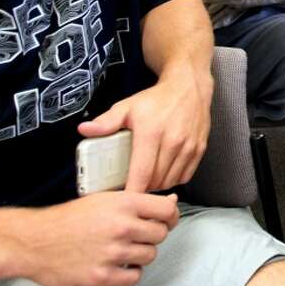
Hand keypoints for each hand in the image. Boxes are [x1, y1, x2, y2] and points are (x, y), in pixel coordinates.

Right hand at [20, 192, 179, 285]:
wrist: (34, 241)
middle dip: (151, 236)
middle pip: (161, 234)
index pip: (167, 210)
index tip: (165, 221)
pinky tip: (117, 265)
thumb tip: (172, 202)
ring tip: (122, 250)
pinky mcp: (102, 276)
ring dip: (140, 254)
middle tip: (135, 236)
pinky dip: (129, 273)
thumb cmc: (68, 219)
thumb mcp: (104, 199)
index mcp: (124, 203)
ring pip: (150, 255)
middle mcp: (121, 227)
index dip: (170, 216)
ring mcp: (112, 252)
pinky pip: (134, 277)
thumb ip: (138, 202)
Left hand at [78, 65, 211, 192]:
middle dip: (142, 188)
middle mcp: (173, 141)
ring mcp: (189, 146)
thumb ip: (106, 122)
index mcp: (152, 133)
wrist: (189, 86)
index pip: (142, 174)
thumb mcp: (127, 106)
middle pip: (155, 181)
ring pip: (170, 181)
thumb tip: (84, 130)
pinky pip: (185, 176)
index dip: (132, 191)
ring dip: (158, 185)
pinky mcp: (199, 149)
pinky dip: (173, 179)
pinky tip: (164, 172)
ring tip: (147, 178)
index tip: (123, 199)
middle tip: (131, 184)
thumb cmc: (157, 99)